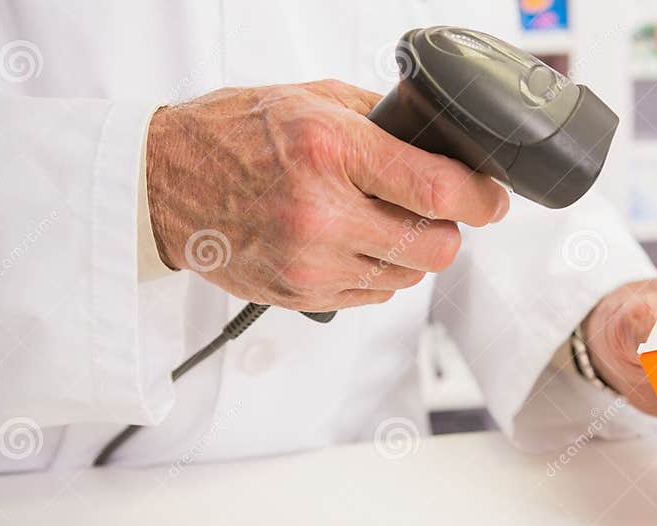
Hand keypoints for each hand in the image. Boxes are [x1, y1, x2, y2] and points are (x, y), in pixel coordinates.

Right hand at [146, 79, 508, 310]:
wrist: (164, 182)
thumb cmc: (234, 135)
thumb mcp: (312, 99)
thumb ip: (382, 121)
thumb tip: (440, 143)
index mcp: (329, 152)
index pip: (437, 191)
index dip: (481, 199)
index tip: (492, 199)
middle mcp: (321, 213)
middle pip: (434, 248)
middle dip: (448, 230)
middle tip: (435, 211)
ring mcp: (309, 262)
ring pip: (408, 278)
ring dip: (410, 253)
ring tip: (379, 222)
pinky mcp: (300, 294)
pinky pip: (373, 295)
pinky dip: (377, 272)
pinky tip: (352, 243)